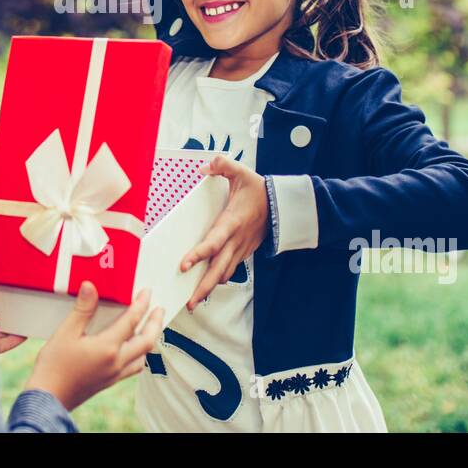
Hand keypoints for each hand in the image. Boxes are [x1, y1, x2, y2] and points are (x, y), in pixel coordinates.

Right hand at [25, 281, 164, 411]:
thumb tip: (90, 286)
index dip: (141, 304)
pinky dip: (141, 355)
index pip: (131, 321)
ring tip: (151, 327)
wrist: (48, 398)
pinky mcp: (110, 382)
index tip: (147, 292)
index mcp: (108, 347)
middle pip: (147, 341)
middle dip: (155, 323)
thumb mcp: (65, 332)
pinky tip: (134, 350)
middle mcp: (116, 362)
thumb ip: (82, 309)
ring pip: (143, 356)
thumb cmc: (54, 366)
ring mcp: (115, 374)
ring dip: (150, 339)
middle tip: (159, 309)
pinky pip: (134, 367)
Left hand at [180, 155, 269, 310]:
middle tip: (189, 302)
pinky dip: (219, 278)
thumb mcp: (241, 172)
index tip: (183, 265)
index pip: (213, 242)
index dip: (198, 254)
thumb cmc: (260, 190)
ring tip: (194, 301)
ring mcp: (241, 248)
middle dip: (203, 287)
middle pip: (218, 269)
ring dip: (210, 287)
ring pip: (224, 272)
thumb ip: (222, 165)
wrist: (284, 206)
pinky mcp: (244, 251)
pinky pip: (230, 268)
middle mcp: (236, 240)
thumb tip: (205, 166)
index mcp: (232, 222)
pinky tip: (209, 285)